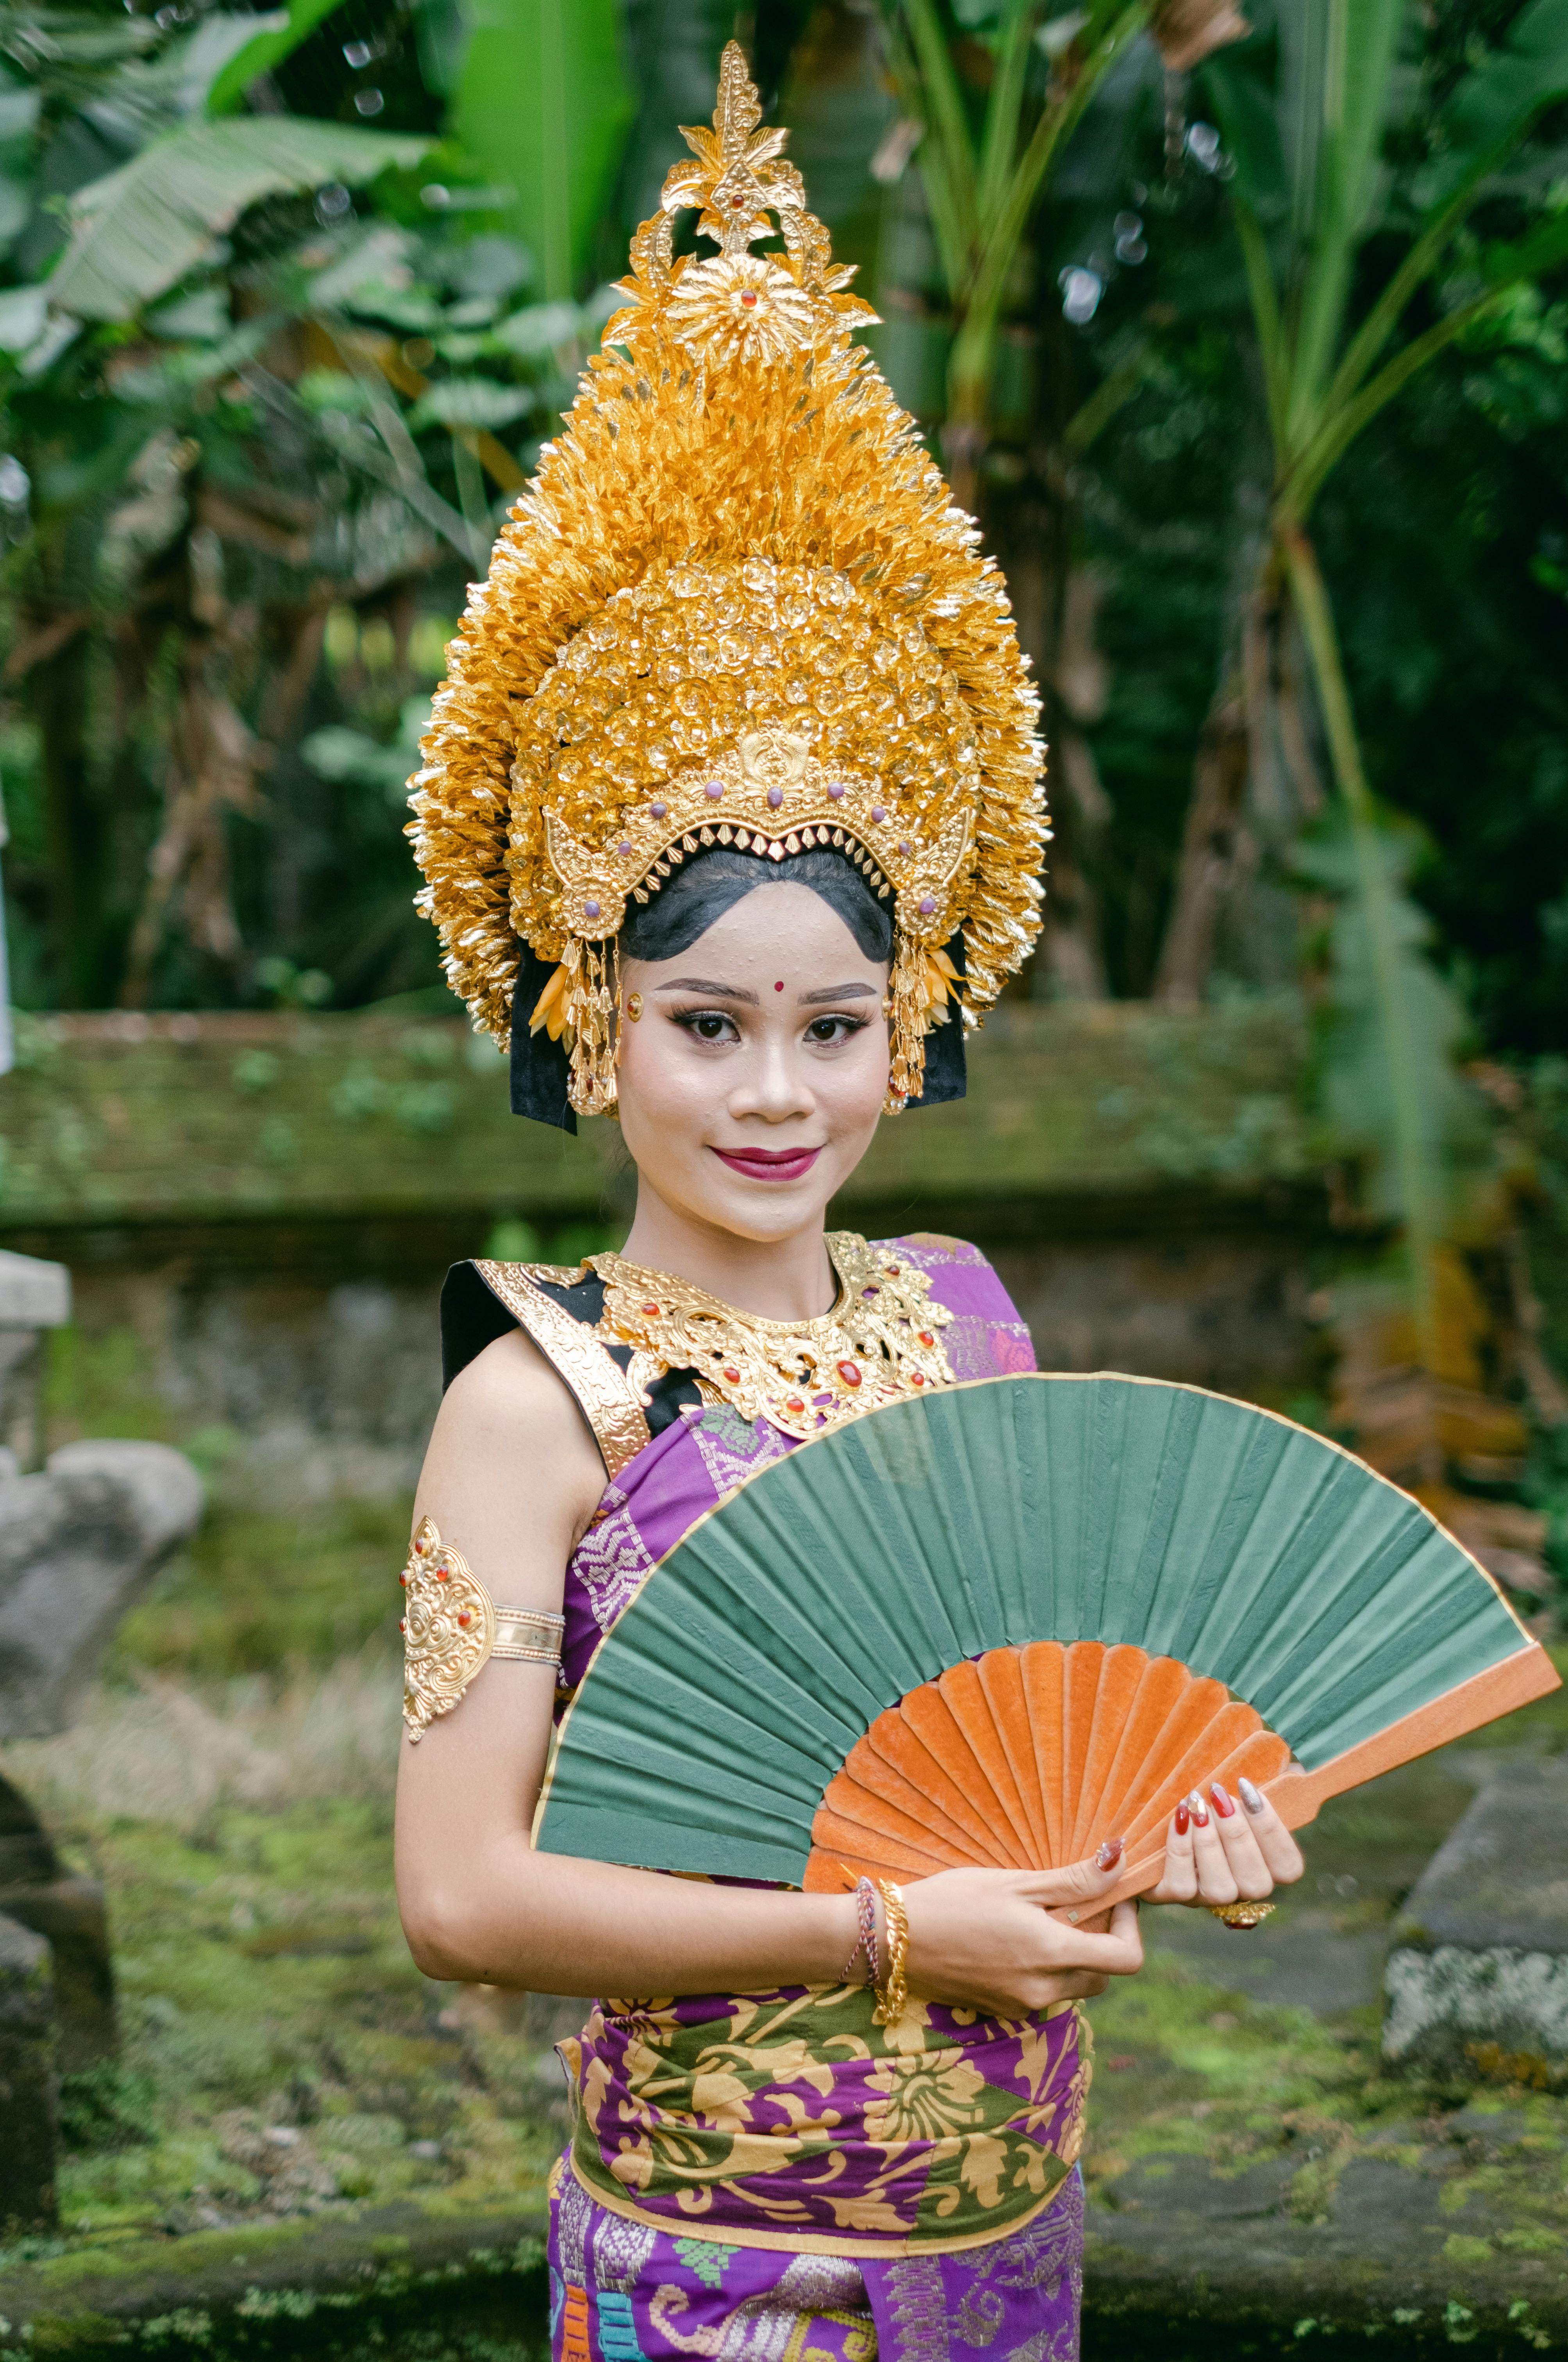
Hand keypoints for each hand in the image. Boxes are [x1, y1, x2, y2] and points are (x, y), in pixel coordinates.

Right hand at [901, 1848, 1143, 2015]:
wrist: (894, 1940)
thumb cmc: (954, 1901)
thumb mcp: (1016, 1883)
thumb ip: (1074, 1880)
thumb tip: (1121, 1862)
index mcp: (1053, 1954)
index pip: (1127, 1959)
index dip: (1131, 1926)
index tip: (1114, 1896)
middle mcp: (1045, 1990)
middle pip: (1103, 1974)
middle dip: (1102, 1940)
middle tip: (1078, 1903)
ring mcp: (1023, 2005)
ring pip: (1074, 1985)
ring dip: (1073, 1955)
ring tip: (1042, 1918)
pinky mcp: (1003, 2010)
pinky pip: (1044, 1993)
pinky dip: (1045, 1969)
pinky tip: (1014, 1939)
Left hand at [1147, 1776, 1304, 1905]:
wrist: (1154, 1813)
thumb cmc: (1210, 1796)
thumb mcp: (1241, 1788)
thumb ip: (1273, 1779)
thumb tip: (1296, 1770)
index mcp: (1266, 1866)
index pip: (1288, 1867)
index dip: (1272, 1830)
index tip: (1247, 1789)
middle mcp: (1240, 1889)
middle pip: (1256, 1882)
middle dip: (1238, 1835)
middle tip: (1219, 1795)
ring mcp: (1207, 1898)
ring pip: (1220, 1888)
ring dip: (1210, 1844)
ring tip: (1197, 1805)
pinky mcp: (1172, 1895)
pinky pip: (1182, 1885)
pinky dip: (1180, 1850)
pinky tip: (1179, 1818)